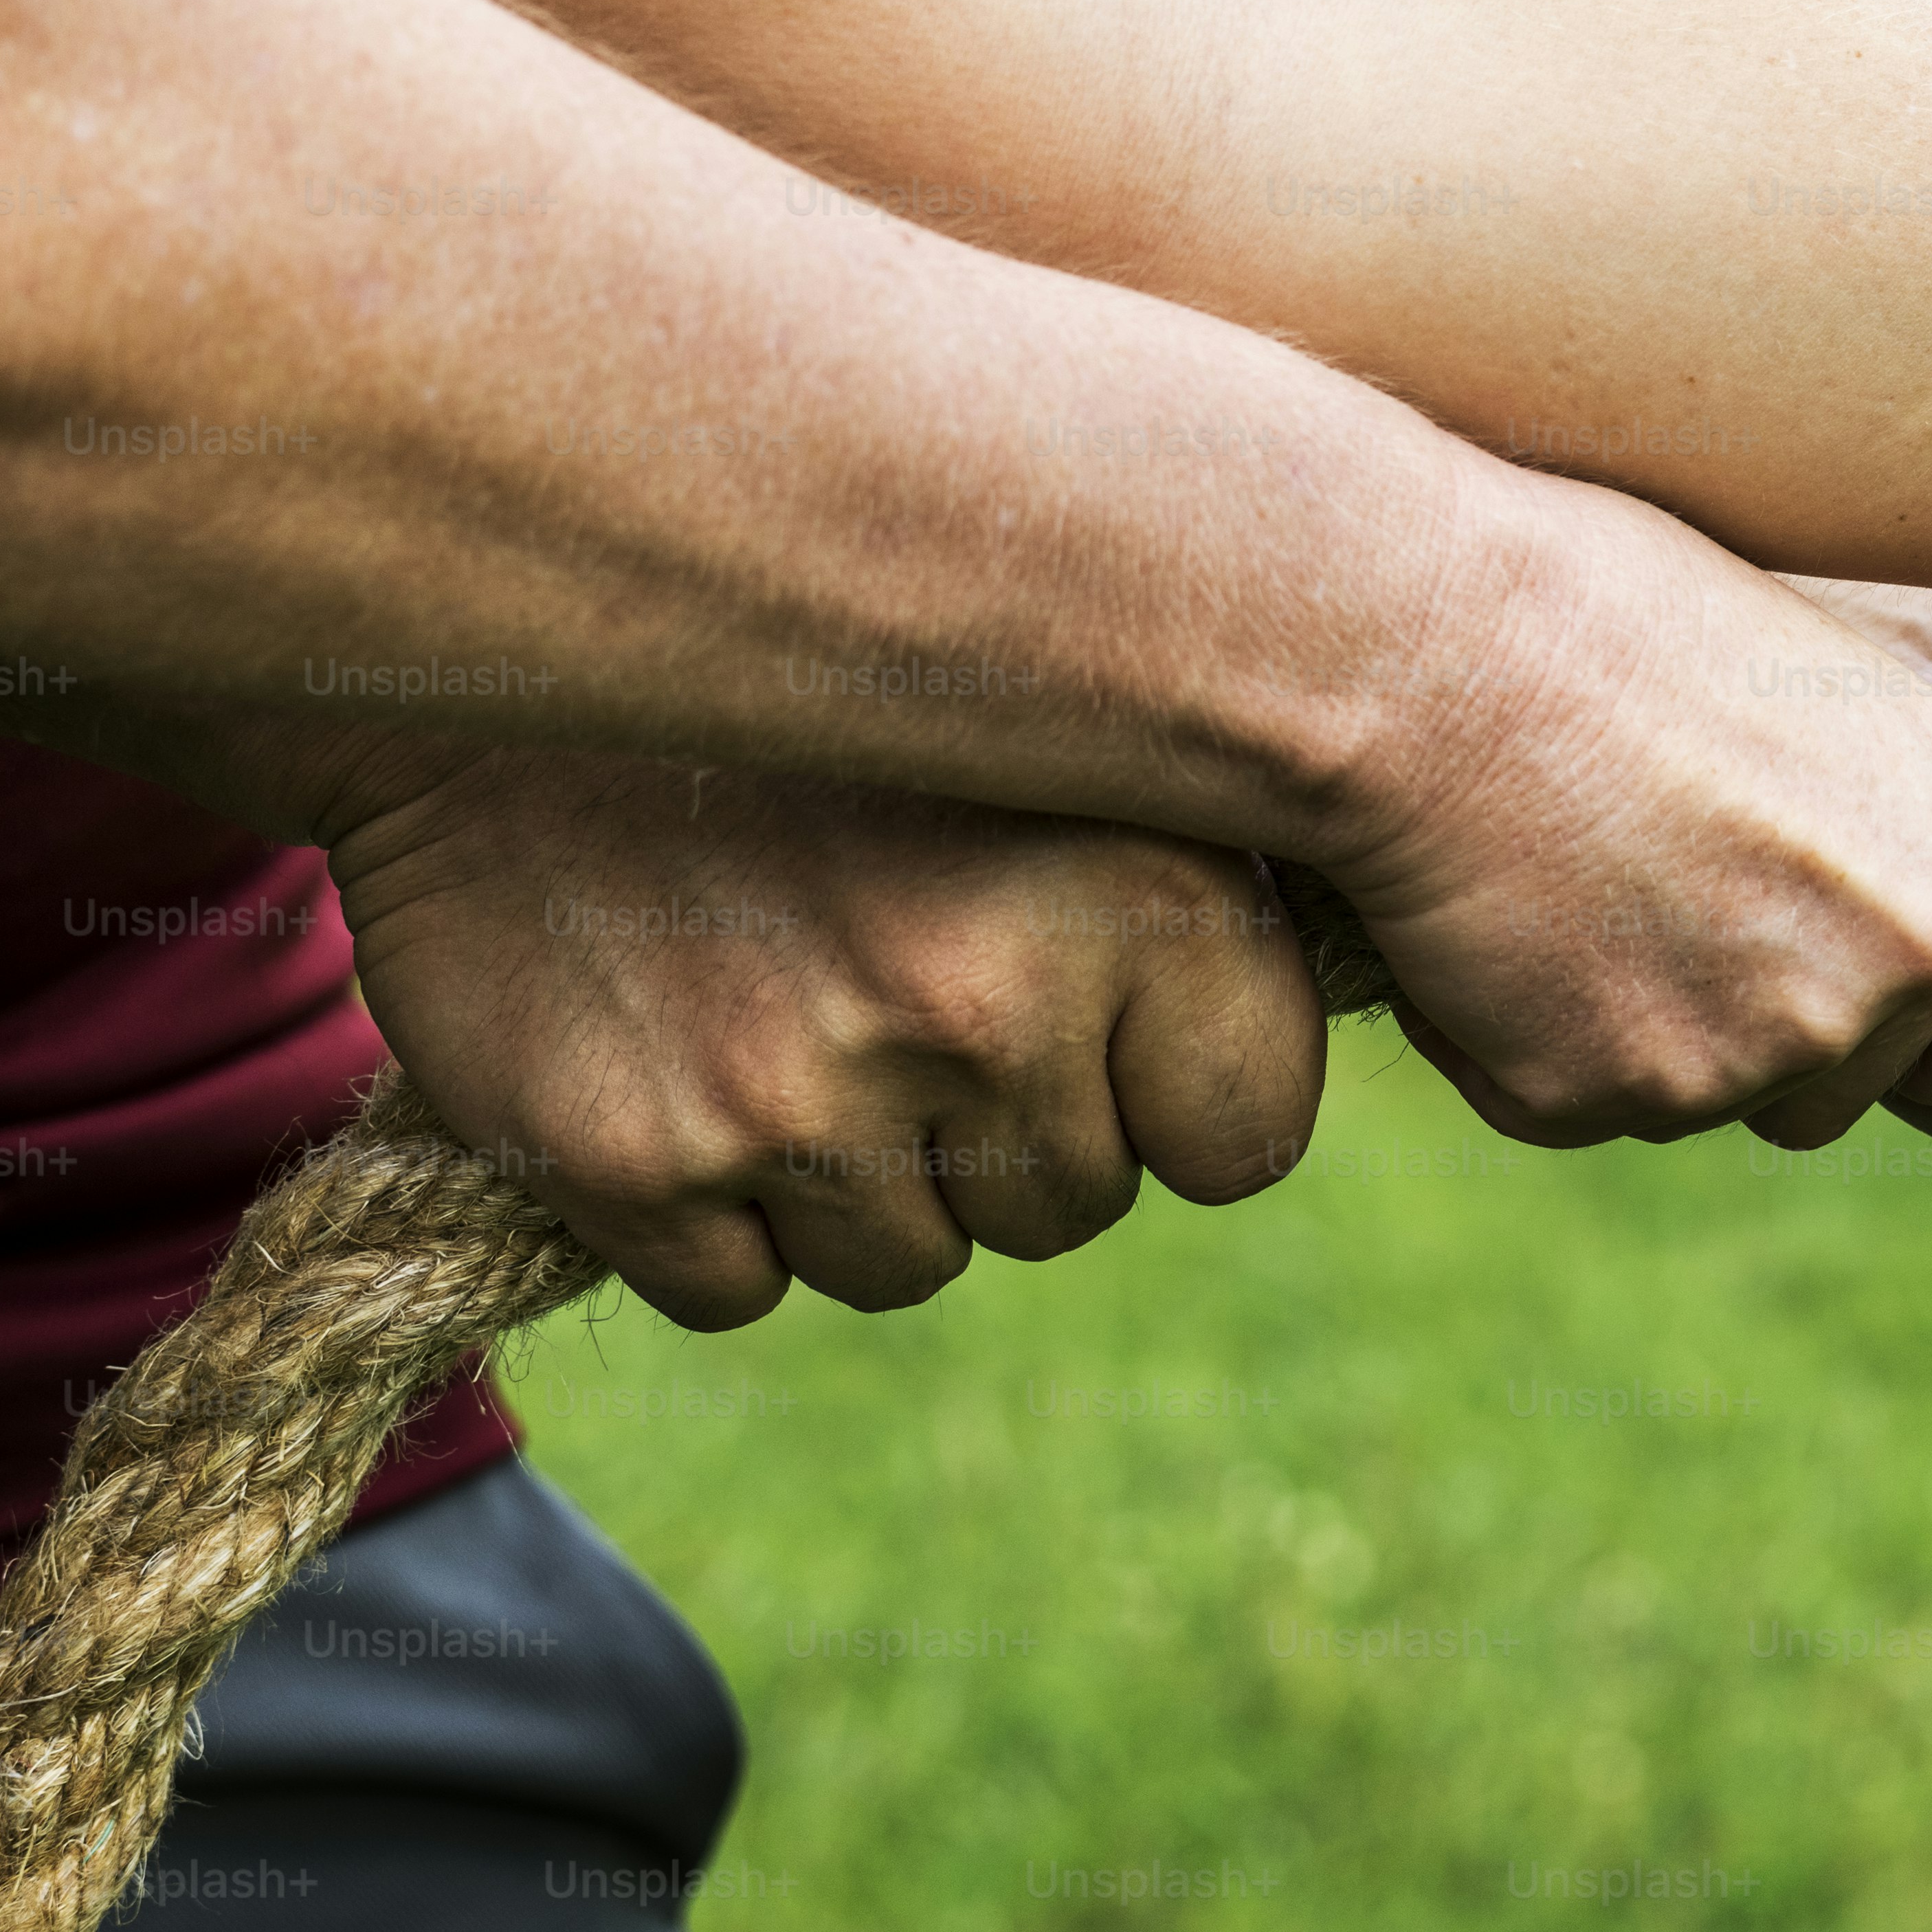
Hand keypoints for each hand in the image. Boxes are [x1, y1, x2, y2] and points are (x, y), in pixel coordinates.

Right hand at [306, 736, 1322, 1326]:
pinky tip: (688, 1043)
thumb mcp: (1093, 733)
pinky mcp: (629, 1157)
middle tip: (899, 954)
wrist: (510, 642)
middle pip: (1074, 1207)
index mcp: (1148, 896)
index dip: (1171, 1083)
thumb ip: (1235, 878)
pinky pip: (743, 1290)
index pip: (1244, 1141)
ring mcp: (801, 1090)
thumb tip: (1420, 988)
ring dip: (864, 1168)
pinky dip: (720, 1211)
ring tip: (791, 977)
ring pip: (908, 1263)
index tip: (1090, 986)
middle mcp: (986, 1001)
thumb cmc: (851, 697)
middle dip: (1008, 1120)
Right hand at [1287, 470, 1931, 1151]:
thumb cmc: (1611, 609)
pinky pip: (1590, 1102)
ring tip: (1580, 870)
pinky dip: (1540, 1039)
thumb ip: (1906, 836)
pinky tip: (1500, 912)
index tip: (1901, 995)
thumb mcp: (1835, 694)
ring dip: (1660, 1028)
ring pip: (1725, 1100)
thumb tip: (1922, 932)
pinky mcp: (1607, 1093)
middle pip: (1863, 1088)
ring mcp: (1754, 1044)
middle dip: (1785, 1032)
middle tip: (1673, 896)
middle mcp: (1897, 960)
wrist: (1423, 640)